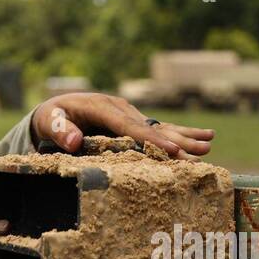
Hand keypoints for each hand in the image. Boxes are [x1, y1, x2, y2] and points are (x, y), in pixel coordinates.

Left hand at [33, 92, 213, 157]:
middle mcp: (119, 108)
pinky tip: (205, 136)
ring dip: (183, 137)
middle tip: (198, 152)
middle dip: (174, 140)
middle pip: (149, 126)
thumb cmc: (52, 118)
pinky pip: (159, 129)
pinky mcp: (133, 121)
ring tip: (208, 146)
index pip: (127, 125)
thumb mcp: (50, 121)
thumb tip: (75, 141)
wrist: (55, 111)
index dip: (149, 138)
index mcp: (100, 107)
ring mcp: (128, 113)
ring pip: (159, 127)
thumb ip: (60, 130)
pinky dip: (180, 133)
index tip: (169, 150)